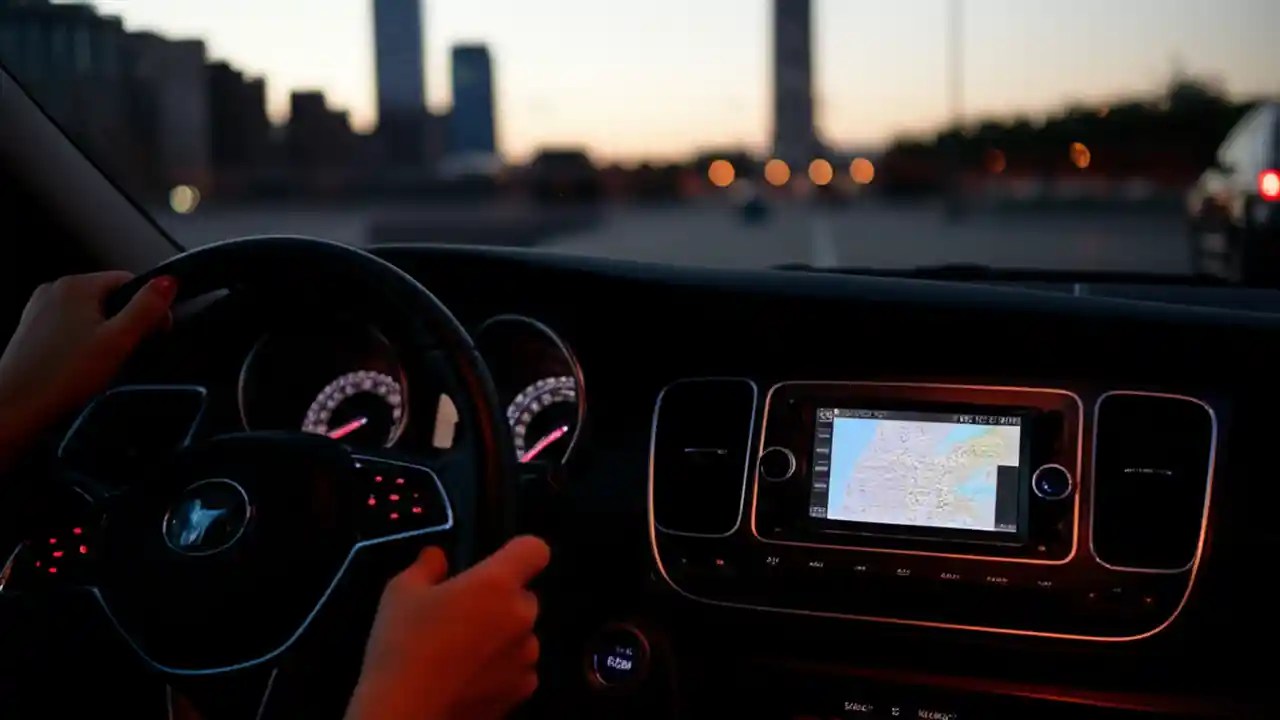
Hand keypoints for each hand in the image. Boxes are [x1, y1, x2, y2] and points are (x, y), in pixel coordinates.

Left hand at [0, 272, 175, 469]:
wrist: (16, 406)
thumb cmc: (64, 376)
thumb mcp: (119, 340)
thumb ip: (147, 308)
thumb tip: (168, 281)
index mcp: (76, 285)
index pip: (129, 281)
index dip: (149, 306)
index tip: (155, 333)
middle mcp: (55, 290)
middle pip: (109, 297)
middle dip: (124, 322)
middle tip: (126, 353)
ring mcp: (40, 309)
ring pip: (90, 313)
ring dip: (104, 333)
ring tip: (102, 362)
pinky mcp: (32, 329)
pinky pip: (70, 326)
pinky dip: (82, 341)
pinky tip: (81, 364)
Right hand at [345, 537, 550, 719]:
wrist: (406, 714)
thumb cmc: (403, 646)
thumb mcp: (400, 592)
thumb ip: (427, 565)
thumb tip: (438, 557)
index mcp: (497, 584)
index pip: (535, 549)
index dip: (518, 552)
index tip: (497, 564)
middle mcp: (522, 616)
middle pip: (524, 596)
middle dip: (500, 601)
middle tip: (463, 615)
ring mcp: (526, 657)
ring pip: (522, 634)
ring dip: (502, 637)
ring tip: (462, 653)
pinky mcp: (523, 690)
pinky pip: (519, 668)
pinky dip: (501, 670)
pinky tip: (469, 678)